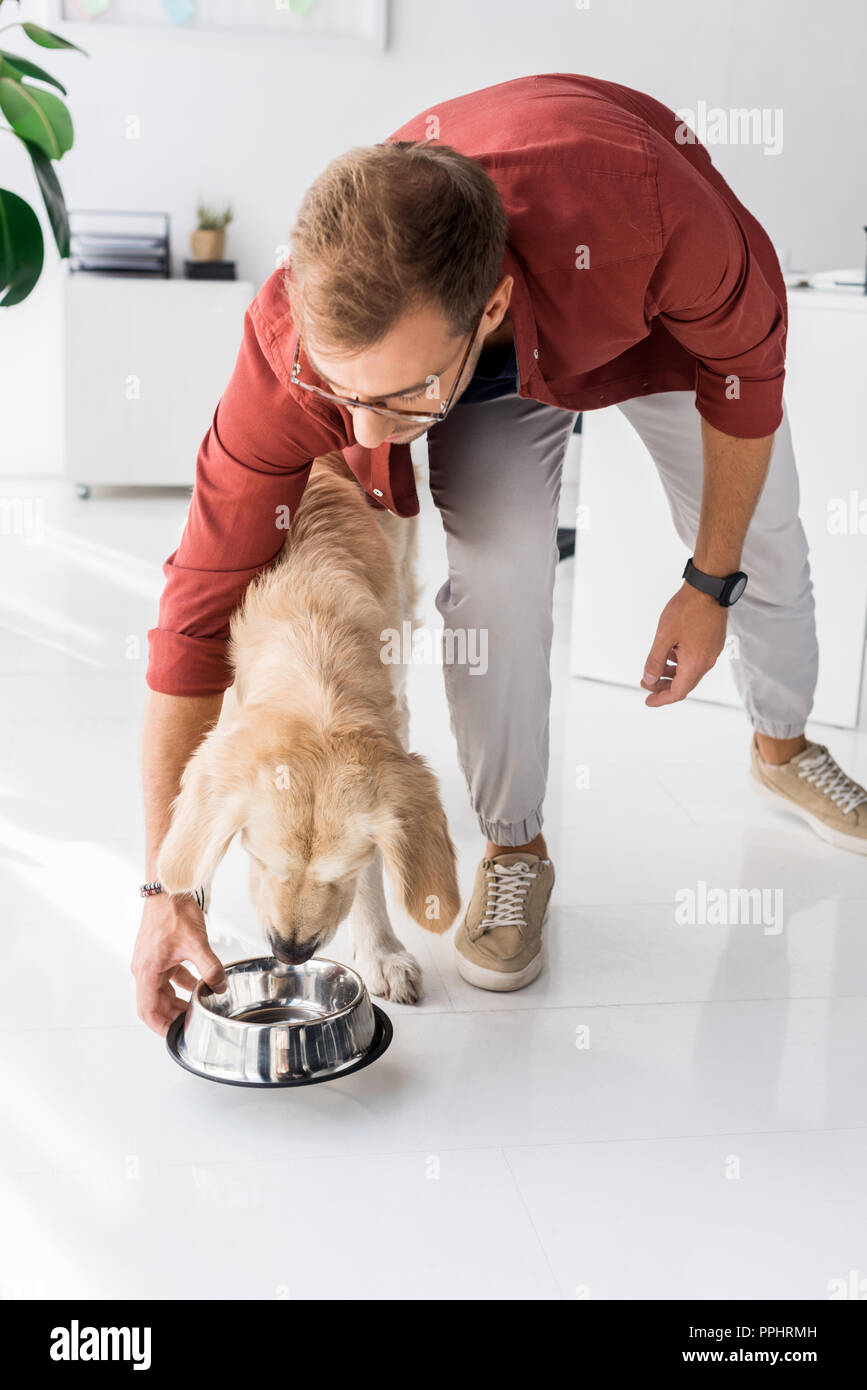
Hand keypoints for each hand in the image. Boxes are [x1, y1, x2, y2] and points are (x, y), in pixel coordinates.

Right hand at [132, 892, 226, 1036]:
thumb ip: (210, 968)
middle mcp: (144, 969)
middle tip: (193, 1023)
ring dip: (179, 999)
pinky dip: (182, 983)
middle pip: (156, 1003)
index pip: (147, 1010)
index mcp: (147, 971)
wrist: (168, 887)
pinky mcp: (159, 954)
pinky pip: (169, 976)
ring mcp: (151, 961)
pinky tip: (200, 985)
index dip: (160, 1026)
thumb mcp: (196, 943)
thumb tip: (220, 987)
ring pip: (163, 990)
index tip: (175, 1035)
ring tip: (198, 1006)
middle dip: (174, 1015)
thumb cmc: (173, 911)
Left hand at [640, 582, 727, 706]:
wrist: (708, 589)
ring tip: (655, 668)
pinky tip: (670, 653)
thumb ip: (655, 661)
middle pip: (684, 684)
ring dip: (672, 674)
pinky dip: (681, 663)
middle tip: (646, 684)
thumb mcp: (663, 636)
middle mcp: (706, 661)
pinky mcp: (714, 643)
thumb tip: (648, 680)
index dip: (661, 699)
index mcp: (695, 663)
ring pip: (690, 672)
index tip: (648, 701)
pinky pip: (696, 660)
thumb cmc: (686, 610)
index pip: (678, 692)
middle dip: (664, 687)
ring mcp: (712, 652)